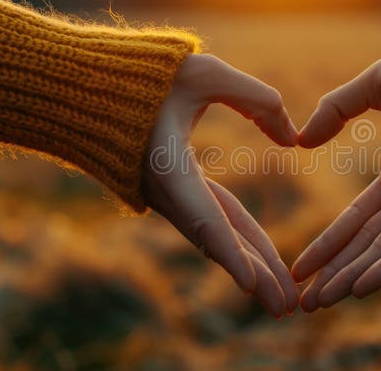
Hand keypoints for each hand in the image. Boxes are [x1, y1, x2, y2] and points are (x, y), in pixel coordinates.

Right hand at [142, 54, 298, 317]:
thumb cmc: (146, 72)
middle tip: (287, 309)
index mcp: (167, 164)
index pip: (204, 216)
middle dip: (252, 275)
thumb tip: (293, 138)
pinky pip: (208, 222)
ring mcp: (165, 195)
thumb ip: (256, 98)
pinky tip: (259, 262)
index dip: (230, 251)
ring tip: (282, 298)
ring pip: (214, 236)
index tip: (253, 286)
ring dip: (248, 265)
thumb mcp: (205, 71)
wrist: (87, 84)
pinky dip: (234, 243)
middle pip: (214, 240)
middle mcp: (164, 190)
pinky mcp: (172, 191)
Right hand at [291, 58, 380, 311]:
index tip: (301, 266)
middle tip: (305, 301)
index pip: (357, 217)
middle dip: (333, 272)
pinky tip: (357, 288)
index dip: (329, 242)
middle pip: (365, 243)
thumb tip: (302, 140)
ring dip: (350, 277)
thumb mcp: (375, 85)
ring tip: (318, 302)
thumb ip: (335, 108)